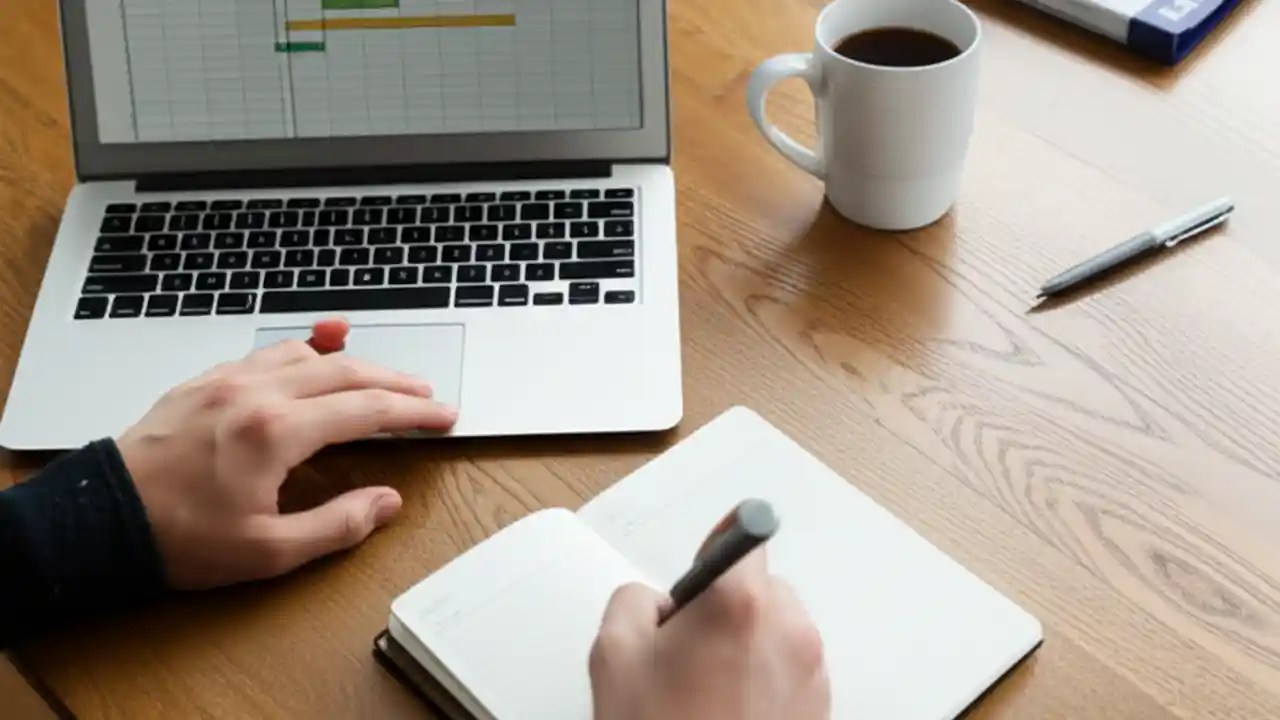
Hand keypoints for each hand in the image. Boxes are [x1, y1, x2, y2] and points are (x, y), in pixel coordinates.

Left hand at [117, 318, 457, 589]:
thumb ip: (337, 524)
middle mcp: (255, 394)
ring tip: (378, 375)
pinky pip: (264, 354)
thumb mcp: (266, 551)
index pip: (367, 410)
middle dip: (394, 380)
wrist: (99, 519)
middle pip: (345, 371)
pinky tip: (311, 355)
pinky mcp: (203, 383)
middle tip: (426, 392)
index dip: (414, 412)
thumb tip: (385, 502)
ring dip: (350, 362)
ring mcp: (226, 382)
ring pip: (305, 354)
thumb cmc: (177, 538)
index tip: (444, 414)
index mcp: (277, 432)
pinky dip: (300, 351)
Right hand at [589, 543, 830, 719]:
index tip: (720, 537)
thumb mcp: (613, 656)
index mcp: (739, 605)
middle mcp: (789, 631)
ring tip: (703, 691)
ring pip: (774, 628)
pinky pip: (789, 668)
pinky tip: (726, 710)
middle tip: (683, 651)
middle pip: (756, 586)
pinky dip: (763, 678)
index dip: (720, 538)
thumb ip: (633, 600)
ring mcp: (811, 671)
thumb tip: (653, 599)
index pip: (745, 531)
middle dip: (722, 607)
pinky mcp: (820, 706)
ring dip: (745, 644)